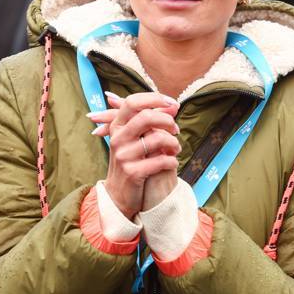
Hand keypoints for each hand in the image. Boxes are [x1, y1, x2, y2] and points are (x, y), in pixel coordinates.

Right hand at [89, 92, 180, 218]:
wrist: (119, 195)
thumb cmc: (132, 161)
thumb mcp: (137, 139)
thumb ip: (153, 120)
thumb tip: (174, 105)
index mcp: (117, 126)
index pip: (133, 102)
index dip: (155, 99)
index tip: (173, 103)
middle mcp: (117, 138)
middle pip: (146, 117)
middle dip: (167, 121)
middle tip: (176, 129)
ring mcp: (123, 156)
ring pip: (157, 139)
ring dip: (174, 143)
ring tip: (175, 149)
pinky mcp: (132, 172)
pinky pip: (161, 160)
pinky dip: (172, 161)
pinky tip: (172, 163)